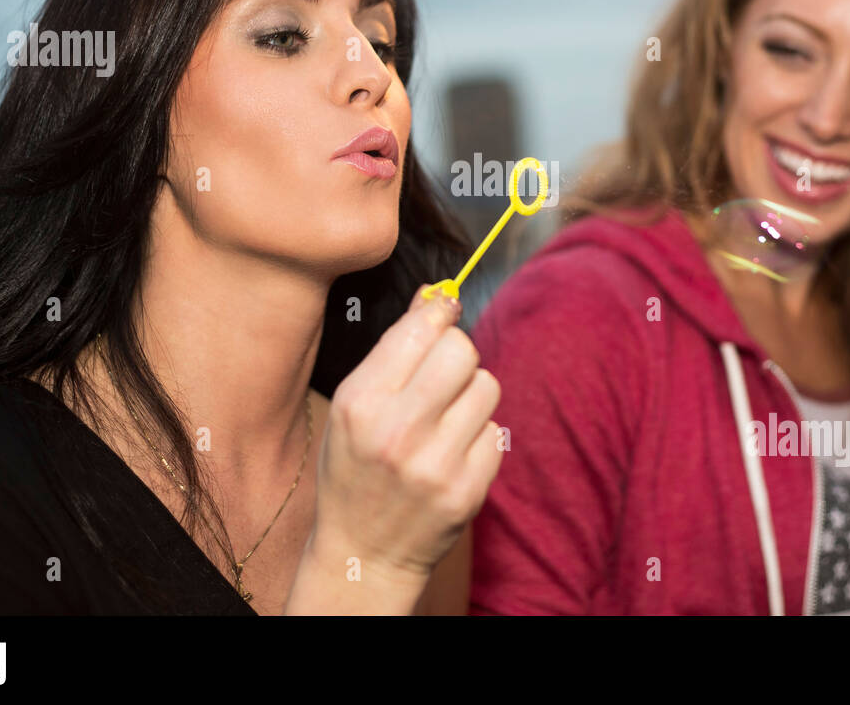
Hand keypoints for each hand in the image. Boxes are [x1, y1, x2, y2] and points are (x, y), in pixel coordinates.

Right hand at [309, 285, 503, 589]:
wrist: (363, 553)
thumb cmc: (356, 466)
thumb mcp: (354, 405)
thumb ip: (394, 350)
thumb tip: (435, 296)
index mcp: (360, 402)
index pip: (420, 328)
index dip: (438, 314)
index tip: (441, 314)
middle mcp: (397, 432)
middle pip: (462, 350)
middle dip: (457, 353)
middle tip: (442, 374)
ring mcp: (435, 465)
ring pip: (487, 386)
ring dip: (472, 394)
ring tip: (444, 419)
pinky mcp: (467, 490)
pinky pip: (495, 431)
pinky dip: (479, 435)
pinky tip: (452, 454)